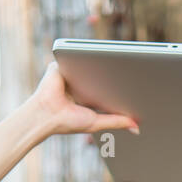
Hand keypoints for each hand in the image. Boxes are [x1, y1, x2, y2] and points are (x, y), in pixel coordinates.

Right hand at [25, 61, 139, 141]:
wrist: (45, 114)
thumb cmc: (67, 122)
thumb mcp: (97, 123)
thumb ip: (116, 122)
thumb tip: (136, 128)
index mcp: (87, 95)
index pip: (106, 87)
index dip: (120, 85)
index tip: (137, 83)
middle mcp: (79, 82)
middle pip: (99, 73)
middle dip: (113, 72)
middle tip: (132, 70)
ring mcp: (69, 72)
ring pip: (88, 62)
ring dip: (99, 61)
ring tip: (116, 59)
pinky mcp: (60, 63)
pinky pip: (73, 54)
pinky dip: (83, 54)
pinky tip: (95, 54)